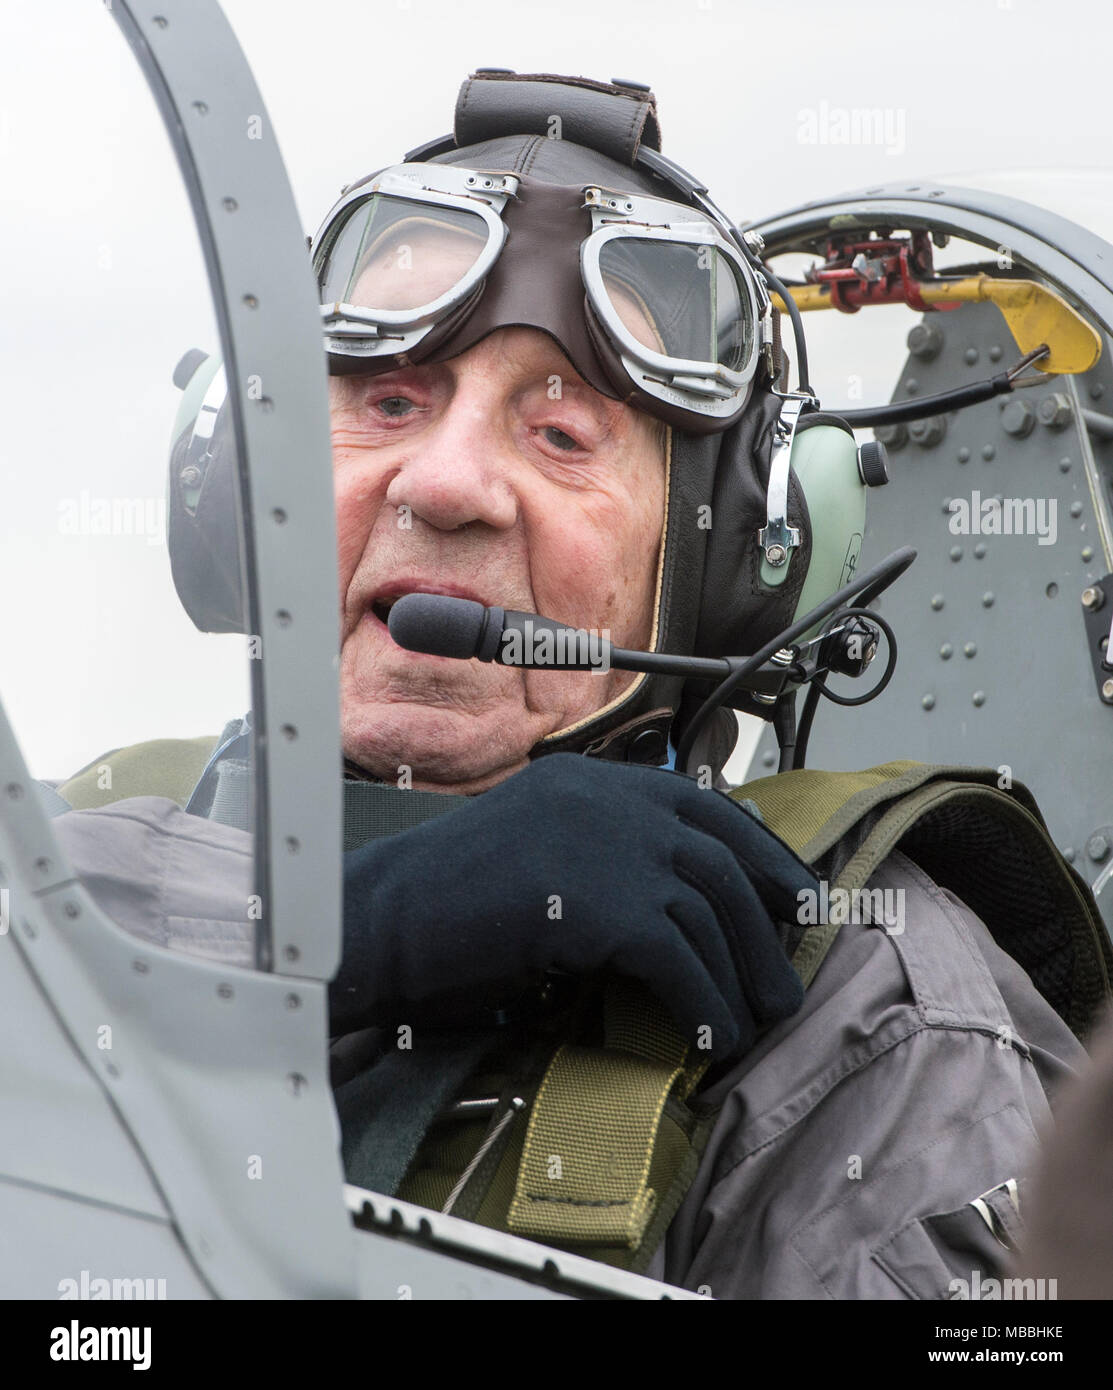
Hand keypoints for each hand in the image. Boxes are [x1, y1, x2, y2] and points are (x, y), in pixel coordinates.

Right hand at [332, 753, 813, 1061]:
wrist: (384, 918)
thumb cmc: (449, 896)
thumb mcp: (537, 846)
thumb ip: (599, 849)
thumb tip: (676, 899)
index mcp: (595, 781)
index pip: (707, 806)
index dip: (762, 853)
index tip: (795, 896)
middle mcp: (611, 801)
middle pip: (722, 860)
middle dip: (767, 924)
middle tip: (785, 977)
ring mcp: (607, 846)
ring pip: (710, 913)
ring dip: (742, 976)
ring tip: (758, 1021)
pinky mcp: (600, 904)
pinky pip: (680, 962)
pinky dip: (704, 1004)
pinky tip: (712, 1037)